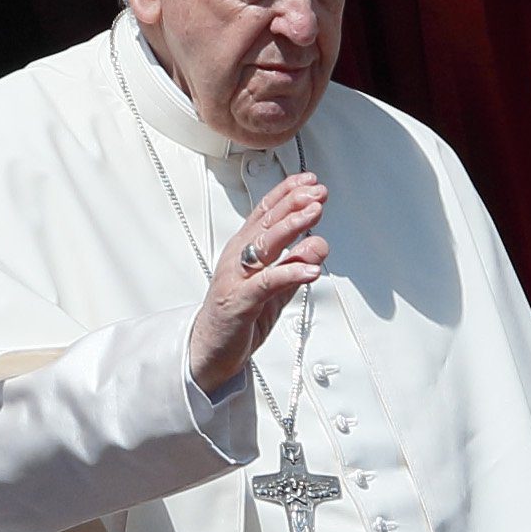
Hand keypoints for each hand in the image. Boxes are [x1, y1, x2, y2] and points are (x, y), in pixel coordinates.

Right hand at [189, 173, 327, 394]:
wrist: (210, 350)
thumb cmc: (238, 316)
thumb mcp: (275, 288)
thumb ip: (295, 266)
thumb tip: (319, 243)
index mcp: (243, 250)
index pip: (265, 213)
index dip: (287, 194)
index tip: (310, 181)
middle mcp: (238, 258)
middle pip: (267, 223)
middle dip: (294, 204)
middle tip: (317, 193)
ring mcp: (237, 278)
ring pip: (265, 245)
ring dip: (292, 227)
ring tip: (315, 214)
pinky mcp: (240, 302)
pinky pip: (267, 283)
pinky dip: (290, 272)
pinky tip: (311, 268)